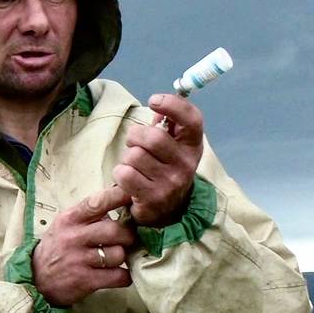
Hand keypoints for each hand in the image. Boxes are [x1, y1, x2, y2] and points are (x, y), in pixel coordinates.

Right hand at [32, 186, 137, 307]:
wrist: (36, 279)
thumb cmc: (57, 247)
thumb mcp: (66, 224)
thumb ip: (89, 214)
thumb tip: (120, 203)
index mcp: (70, 219)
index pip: (97, 203)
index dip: (118, 197)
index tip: (133, 196)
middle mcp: (74, 237)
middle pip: (115, 230)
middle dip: (128, 235)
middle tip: (126, 239)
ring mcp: (79, 260)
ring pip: (118, 254)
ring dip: (122, 257)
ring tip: (115, 258)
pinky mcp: (85, 281)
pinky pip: (118, 277)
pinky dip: (124, 276)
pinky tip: (119, 274)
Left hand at [114, 94, 202, 225]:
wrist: (169, 211)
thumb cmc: (166, 169)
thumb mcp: (174, 147)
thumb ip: (168, 125)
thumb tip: (158, 107)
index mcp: (193, 146)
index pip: (191, 119)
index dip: (172, 105)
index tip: (153, 101)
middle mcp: (186, 165)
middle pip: (152, 137)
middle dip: (135, 136)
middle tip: (134, 143)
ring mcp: (170, 183)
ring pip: (134, 156)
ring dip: (127, 158)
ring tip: (134, 166)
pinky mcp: (153, 199)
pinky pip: (125, 174)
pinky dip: (120, 173)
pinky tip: (129, 180)